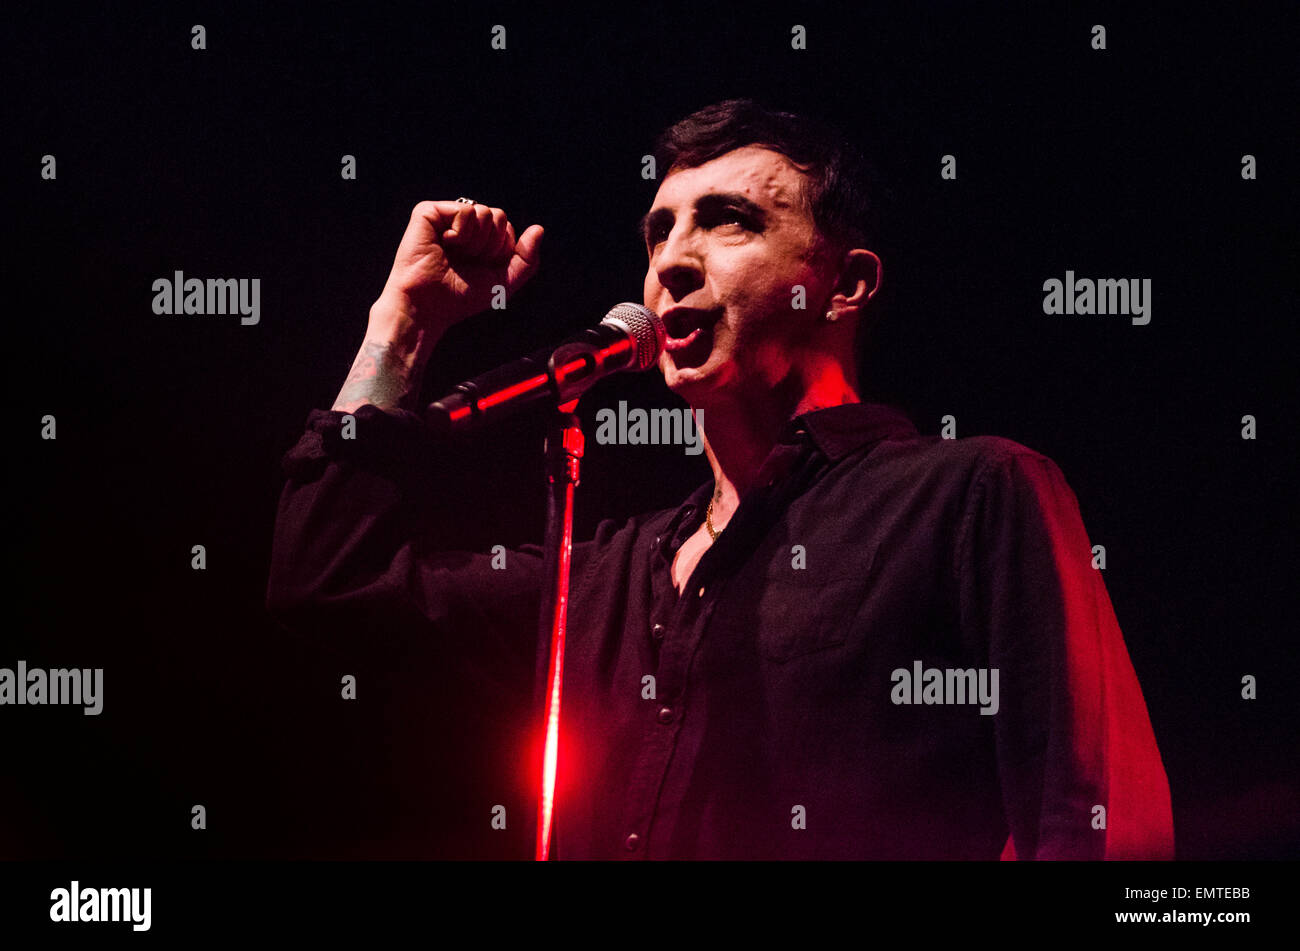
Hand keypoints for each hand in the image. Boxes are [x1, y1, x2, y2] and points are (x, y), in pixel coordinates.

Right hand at [371, 200, 543, 334]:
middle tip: (466, 261)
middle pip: (499, 217)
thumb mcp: (504, 282)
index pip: (507, 229)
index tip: (480, 268)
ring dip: (475, 242)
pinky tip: (445, 244)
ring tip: (454, 254)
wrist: (428, 307)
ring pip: (485, 212)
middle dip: (490, 246)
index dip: (500, 252)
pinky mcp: (429, 212)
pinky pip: (466, 210)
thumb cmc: (461, 297)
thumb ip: (527, 258)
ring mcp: (446, 216)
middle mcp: (462, 225)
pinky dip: (461, 233)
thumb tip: (539, 229)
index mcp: (478, 238)